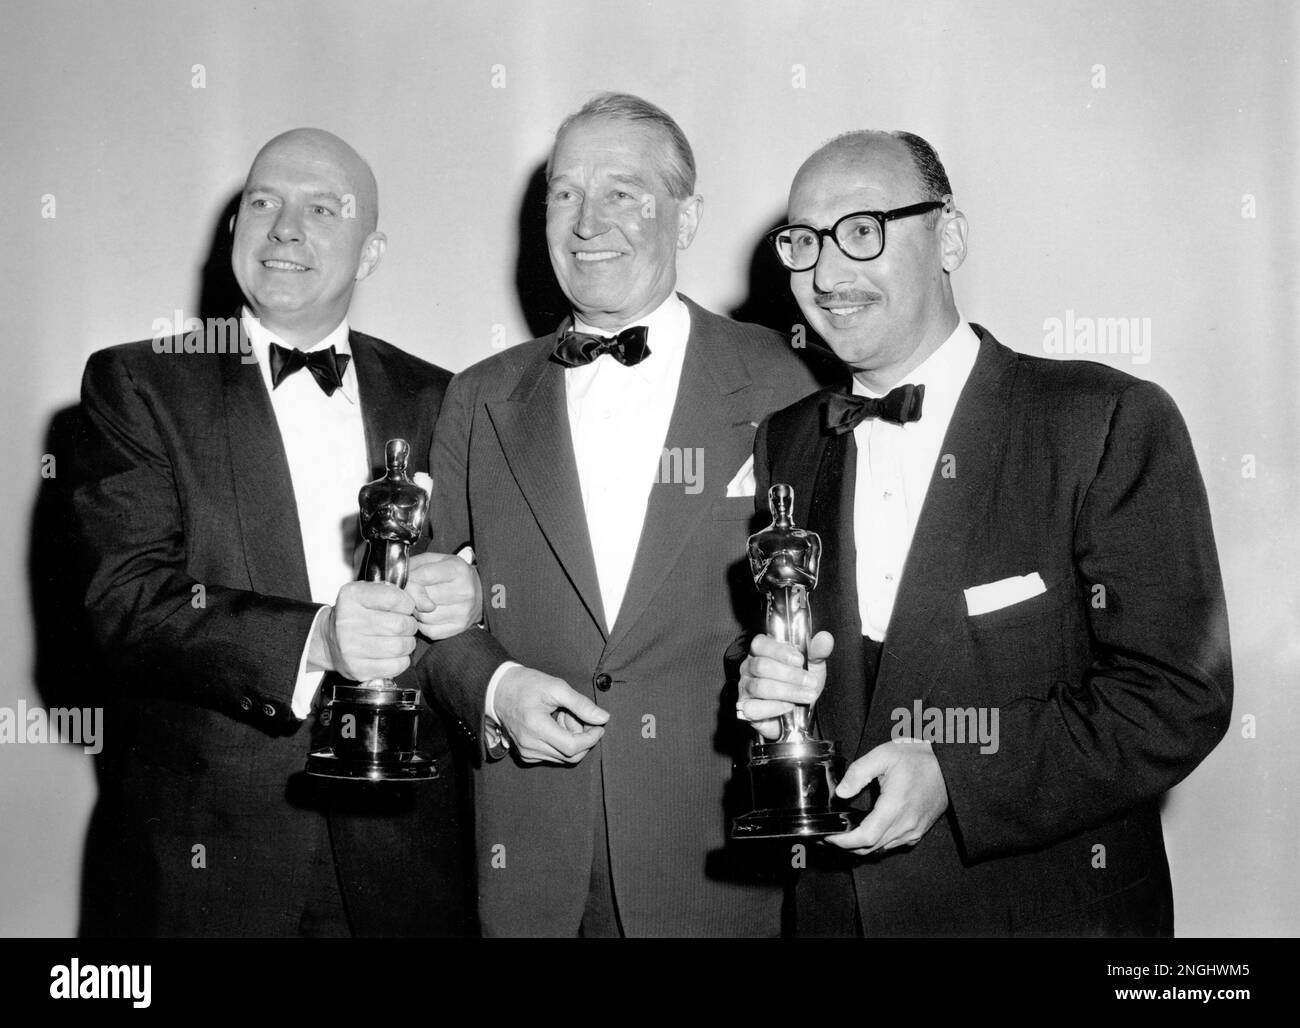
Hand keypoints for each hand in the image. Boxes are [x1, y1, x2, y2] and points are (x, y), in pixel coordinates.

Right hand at [313, 581, 416, 681]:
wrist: (330, 640)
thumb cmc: (359, 614)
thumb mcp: (374, 593)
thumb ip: (404, 592)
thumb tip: (429, 605)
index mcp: (352, 596)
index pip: (395, 598)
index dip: (407, 604)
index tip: (403, 607)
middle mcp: (348, 620)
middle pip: (401, 625)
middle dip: (409, 625)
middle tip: (403, 626)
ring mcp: (350, 647)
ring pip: (401, 646)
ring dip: (407, 643)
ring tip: (399, 639)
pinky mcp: (357, 669)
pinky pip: (396, 666)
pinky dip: (402, 660)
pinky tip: (393, 655)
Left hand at [405, 551, 481, 639]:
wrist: (479, 592)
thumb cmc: (452, 575)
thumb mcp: (437, 560)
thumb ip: (416, 565)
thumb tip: (398, 580)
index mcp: (458, 570)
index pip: (423, 576)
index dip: (409, 579)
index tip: (407, 580)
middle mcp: (465, 592)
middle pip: (422, 598)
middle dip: (413, 596)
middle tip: (415, 593)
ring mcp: (463, 612)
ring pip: (424, 616)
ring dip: (417, 611)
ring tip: (424, 603)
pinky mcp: (459, 628)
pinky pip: (429, 630)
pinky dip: (424, 624)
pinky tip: (430, 615)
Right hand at [494, 666, 609, 763]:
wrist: (499, 690)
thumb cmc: (526, 685)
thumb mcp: (556, 687)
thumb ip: (581, 704)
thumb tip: (603, 718)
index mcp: (536, 728)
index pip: (573, 747)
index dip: (591, 738)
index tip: (599, 725)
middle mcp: (530, 746)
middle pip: (571, 755)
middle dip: (582, 737)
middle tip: (576, 716)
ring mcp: (527, 753)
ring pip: (564, 757)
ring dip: (571, 739)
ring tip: (562, 716)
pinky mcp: (526, 755)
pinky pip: (554, 756)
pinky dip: (561, 743)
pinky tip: (554, 724)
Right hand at [736, 631, 832, 740]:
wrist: (800, 712)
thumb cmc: (801, 683)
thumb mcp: (813, 665)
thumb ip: (817, 651)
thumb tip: (825, 638)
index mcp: (762, 651)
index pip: (760, 644)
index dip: (779, 651)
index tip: (800, 660)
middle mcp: (749, 667)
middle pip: (761, 666)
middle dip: (790, 675)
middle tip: (811, 682)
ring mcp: (745, 687)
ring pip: (760, 687)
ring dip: (788, 692)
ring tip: (807, 696)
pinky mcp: (746, 708)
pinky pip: (753, 708)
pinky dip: (774, 708)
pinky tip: (788, 707)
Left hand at [825, 740, 949, 855]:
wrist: (949, 765)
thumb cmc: (918, 758)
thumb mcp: (883, 755)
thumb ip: (858, 772)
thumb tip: (841, 792)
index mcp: (895, 808)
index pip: (865, 837)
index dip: (844, 842)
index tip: (829, 838)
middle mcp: (906, 825)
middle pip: (871, 848)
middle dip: (848, 846)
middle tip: (832, 836)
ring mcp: (914, 831)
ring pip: (882, 848)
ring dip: (862, 846)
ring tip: (846, 834)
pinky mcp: (919, 831)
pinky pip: (893, 844)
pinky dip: (878, 843)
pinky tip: (868, 831)